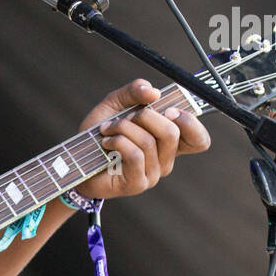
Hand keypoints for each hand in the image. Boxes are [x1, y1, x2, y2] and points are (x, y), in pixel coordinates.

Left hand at [73, 78, 209, 200]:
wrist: (76, 160)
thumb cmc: (100, 133)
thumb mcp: (116, 104)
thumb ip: (134, 91)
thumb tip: (154, 92)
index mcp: (168, 142)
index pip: (199, 140)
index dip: (190, 122)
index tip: (168, 109)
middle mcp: (165, 160)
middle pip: (173, 133)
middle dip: (146, 116)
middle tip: (127, 116)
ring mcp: (153, 174)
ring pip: (149, 141)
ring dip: (123, 128)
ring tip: (107, 129)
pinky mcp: (138, 183)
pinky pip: (136, 155)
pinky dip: (118, 141)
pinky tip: (106, 142)